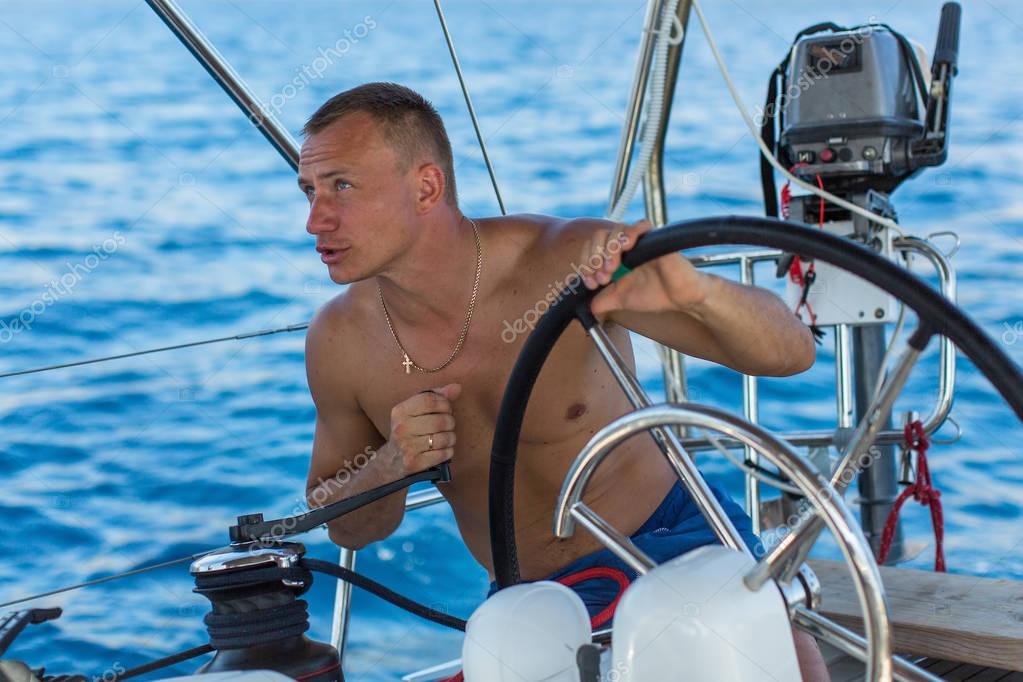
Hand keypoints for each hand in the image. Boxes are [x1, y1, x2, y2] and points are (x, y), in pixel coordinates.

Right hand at [385, 383, 460, 475]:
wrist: (392, 460)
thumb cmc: (410, 430)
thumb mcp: (416, 411)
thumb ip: (436, 396)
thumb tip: (457, 387)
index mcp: (400, 411)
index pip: (430, 400)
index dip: (444, 403)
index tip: (447, 408)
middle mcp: (401, 428)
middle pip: (440, 420)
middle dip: (450, 422)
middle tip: (448, 425)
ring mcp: (407, 447)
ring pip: (443, 438)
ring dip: (451, 438)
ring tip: (446, 438)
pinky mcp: (414, 463)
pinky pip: (443, 454)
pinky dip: (447, 451)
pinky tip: (442, 450)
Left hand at [578, 219, 711, 316]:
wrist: (681, 299)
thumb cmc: (656, 295)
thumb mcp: (622, 300)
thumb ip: (604, 301)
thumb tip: (588, 306)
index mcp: (616, 257)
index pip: (592, 248)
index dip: (586, 263)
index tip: (591, 282)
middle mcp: (626, 246)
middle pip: (600, 235)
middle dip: (594, 257)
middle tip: (602, 277)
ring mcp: (641, 241)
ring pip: (616, 229)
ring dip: (608, 249)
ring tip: (612, 269)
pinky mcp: (656, 239)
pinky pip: (641, 225)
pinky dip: (630, 233)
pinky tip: (626, 247)